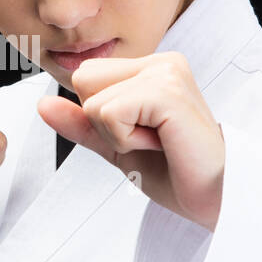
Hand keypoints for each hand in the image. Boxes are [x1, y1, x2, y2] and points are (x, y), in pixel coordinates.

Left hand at [37, 51, 224, 230]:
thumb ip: (82, 124)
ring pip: (93, 99)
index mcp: (152, 67)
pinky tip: (161, 145)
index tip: (143, 135)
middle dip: (104, 121)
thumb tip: (43, 105)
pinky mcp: (167, 92)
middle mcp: (162, 62)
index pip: (86, 77)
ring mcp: (167, 73)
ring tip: (157, 143)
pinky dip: (125, 139)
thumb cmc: (178, 174)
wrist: (217, 200)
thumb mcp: (117, 146)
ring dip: (117, 134)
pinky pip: (108, 113)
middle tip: (149, 140)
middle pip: (82, 80)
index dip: (101, 117)